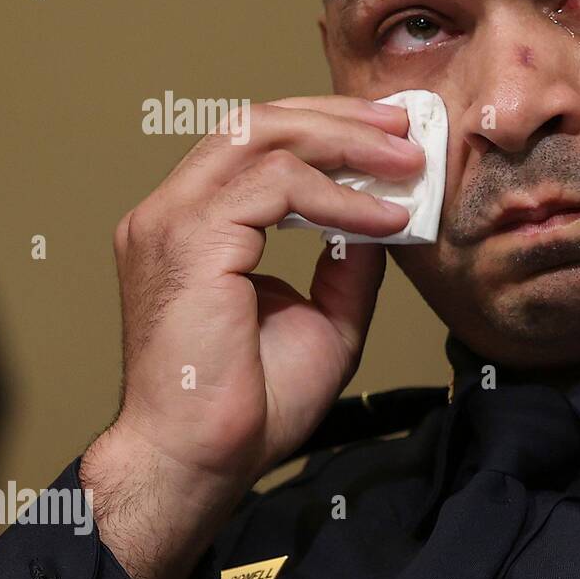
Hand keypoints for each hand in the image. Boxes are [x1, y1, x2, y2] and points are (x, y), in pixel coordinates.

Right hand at [80, 96, 423, 578]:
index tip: (392, 138)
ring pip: (263, 137)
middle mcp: (174, 214)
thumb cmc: (250, 404)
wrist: (205, 459)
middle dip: (340, 119)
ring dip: (346, 143)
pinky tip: (385, 217)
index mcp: (196, 227)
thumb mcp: (325, 318)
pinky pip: (277, 187)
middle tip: (406, 126)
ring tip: (407, 161)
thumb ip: (348, 263)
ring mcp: (172, 222)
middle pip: (257, 124)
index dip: (327, 131)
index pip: (256, 146)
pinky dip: (340, 197)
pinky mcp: (189, 240)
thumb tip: (383, 218)